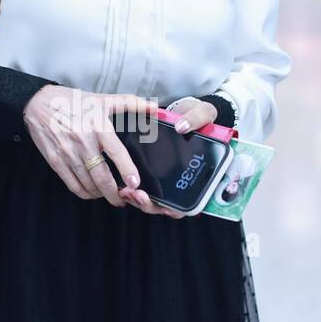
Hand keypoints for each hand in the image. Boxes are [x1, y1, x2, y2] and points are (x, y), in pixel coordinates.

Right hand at [22, 86, 155, 206]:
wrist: (38, 103)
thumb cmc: (72, 101)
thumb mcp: (102, 99)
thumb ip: (129, 103)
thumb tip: (153, 107)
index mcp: (98, 126)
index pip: (116, 152)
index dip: (126, 170)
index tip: (135, 184)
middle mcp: (83, 141)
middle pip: (101, 176)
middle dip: (114, 194)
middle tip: (123, 200)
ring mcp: (68, 153)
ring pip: (88, 184)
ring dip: (100, 194)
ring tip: (109, 195)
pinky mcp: (55, 161)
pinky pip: (72, 184)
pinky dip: (84, 192)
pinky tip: (91, 192)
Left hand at [119, 96, 218, 218]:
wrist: (182, 112)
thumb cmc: (195, 117)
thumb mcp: (201, 114)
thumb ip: (196, 119)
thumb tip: (183, 126)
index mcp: (193, 173)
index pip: (187, 201)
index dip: (177, 209)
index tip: (168, 209)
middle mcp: (175, 180)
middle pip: (162, 204)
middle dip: (148, 203)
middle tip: (139, 195)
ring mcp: (160, 178)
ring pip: (146, 198)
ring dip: (135, 198)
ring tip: (126, 191)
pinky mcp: (145, 170)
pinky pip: (136, 184)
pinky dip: (128, 187)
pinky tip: (119, 183)